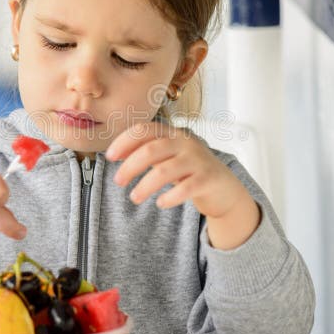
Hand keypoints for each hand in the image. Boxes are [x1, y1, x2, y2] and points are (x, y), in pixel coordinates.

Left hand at [106, 122, 240, 216]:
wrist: (224, 189)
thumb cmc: (190, 171)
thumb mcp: (168, 157)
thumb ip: (146, 152)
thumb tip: (116, 153)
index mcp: (172, 133)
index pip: (144, 130)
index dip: (124, 141)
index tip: (109, 157)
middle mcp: (185, 142)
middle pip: (150, 150)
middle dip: (130, 166)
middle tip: (118, 181)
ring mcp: (198, 160)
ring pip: (164, 171)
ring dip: (145, 186)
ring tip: (134, 198)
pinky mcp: (208, 179)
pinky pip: (185, 188)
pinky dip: (170, 197)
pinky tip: (160, 203)